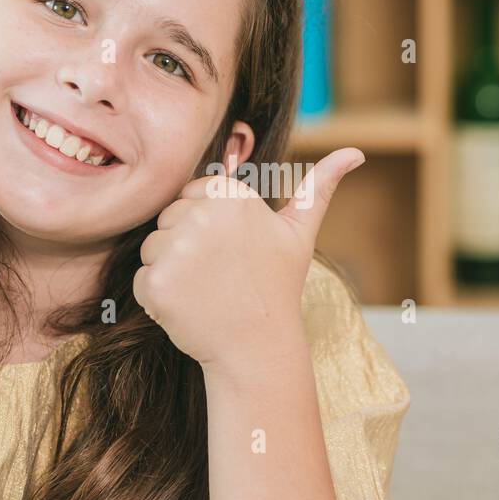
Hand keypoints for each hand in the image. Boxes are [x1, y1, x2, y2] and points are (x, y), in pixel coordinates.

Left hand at [132, 147, 365, 373]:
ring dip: (171, 271)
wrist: (258, 347)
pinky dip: (159, 298)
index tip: (231, 252)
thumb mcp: (299, 233)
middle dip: (186, 247)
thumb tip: (356, 152)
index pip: (191, 196)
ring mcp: (178, 248)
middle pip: (168, 220)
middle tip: (220, 276)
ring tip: (205, 291)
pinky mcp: (157, 281)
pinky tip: (189, 308)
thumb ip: (319, 187)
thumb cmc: (276, 287)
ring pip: (152, 249)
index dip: (207, 227)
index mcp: (231, 194)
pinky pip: (142, 279)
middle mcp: (203, 214)